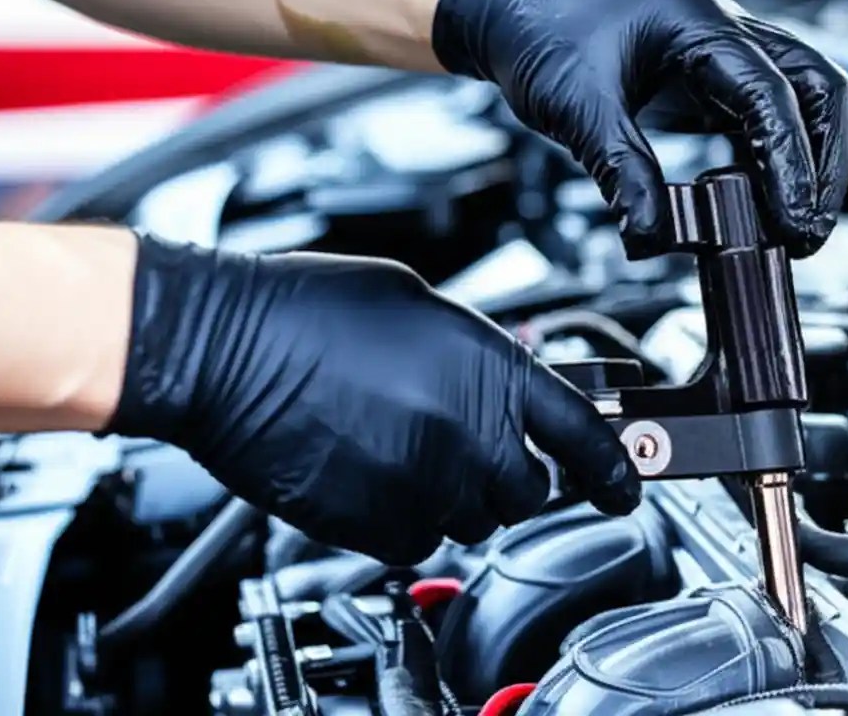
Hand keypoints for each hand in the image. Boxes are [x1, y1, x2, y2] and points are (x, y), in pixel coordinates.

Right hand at [106, 234, 639, 564]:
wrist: (222, 348)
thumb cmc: (308, 311)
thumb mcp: (419, 306)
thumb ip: (478, 359)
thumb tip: (506, 391)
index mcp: (489, 369)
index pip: (581, 436)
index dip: (613, 469)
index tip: (625, 487)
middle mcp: (466, 433)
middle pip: (529, 491)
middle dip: (511, 477)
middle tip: (471, 451)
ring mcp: (423, 484)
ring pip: (472, 521)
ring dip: (455, 497)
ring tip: (404, 451)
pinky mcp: (375, 524)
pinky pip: (417, 541)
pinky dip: (407, 519)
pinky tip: (374, 475)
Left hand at [433, 0, 847, 257]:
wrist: (510, 4)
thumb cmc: (539, 27)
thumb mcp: (576, 105)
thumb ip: (620, 171)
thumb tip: (653, 239)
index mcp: (701, 28)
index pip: (772, 97)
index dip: (792, 166)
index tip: (794, 224)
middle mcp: (727, 34)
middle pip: (817, 89)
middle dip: (825, 164)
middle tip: (808, 231)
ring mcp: (724, 53)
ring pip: (805, 96)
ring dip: (812, 159)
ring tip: (797, 222)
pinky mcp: (711, 76)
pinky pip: (769, 111)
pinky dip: (779, 154)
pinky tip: (762, 198)